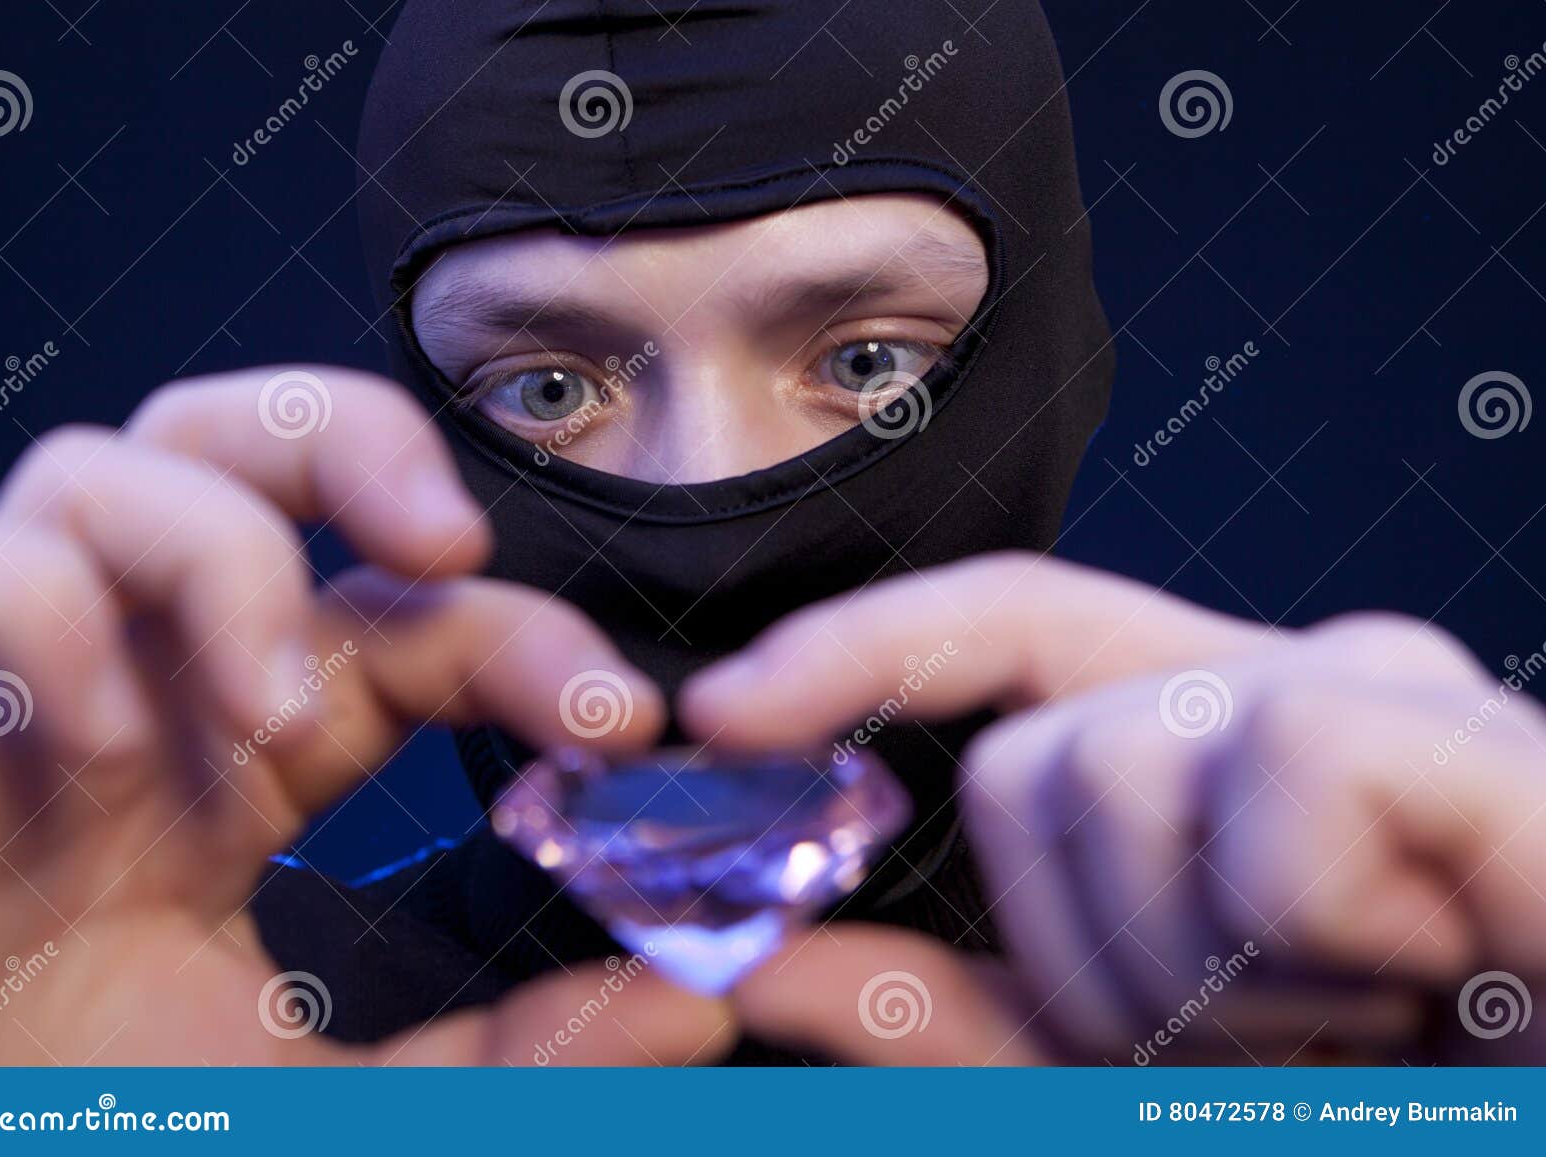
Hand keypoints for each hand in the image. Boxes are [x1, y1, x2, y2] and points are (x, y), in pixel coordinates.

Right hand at [0, 366, 734, 1065]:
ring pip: (110, 467)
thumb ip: (506, 1060)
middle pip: (243, 442)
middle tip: (449, 548)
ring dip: (223, 561)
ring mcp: (9, 675)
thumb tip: (699, 1005)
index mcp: (244, 751)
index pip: (407, 620)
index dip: (527, 636)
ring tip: (270, 717)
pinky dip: (47, 612)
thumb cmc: (85, 1123)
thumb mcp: (327, 1100)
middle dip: (358, 445)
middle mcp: (136, 678)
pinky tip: (96, 747)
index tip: (624, 719)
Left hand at [683, 552, 1545, 1063]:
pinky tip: (1427, 972)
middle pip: (1029, 749)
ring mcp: (1365, 682)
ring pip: (1118, 766)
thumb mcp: (1133, 1060)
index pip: (999, 627)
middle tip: (1240, 1047)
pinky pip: (1273, 777)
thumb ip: (955, 1014)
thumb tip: (765, 962)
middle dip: (1083, 958)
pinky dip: (1315, 932)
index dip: (854, 650)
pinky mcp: (1444, 717)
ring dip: (1205, 977)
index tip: (722, 714)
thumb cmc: (1372, 1081)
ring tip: (1350, 1018)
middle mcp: (1273, 678)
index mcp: (1204, 739)